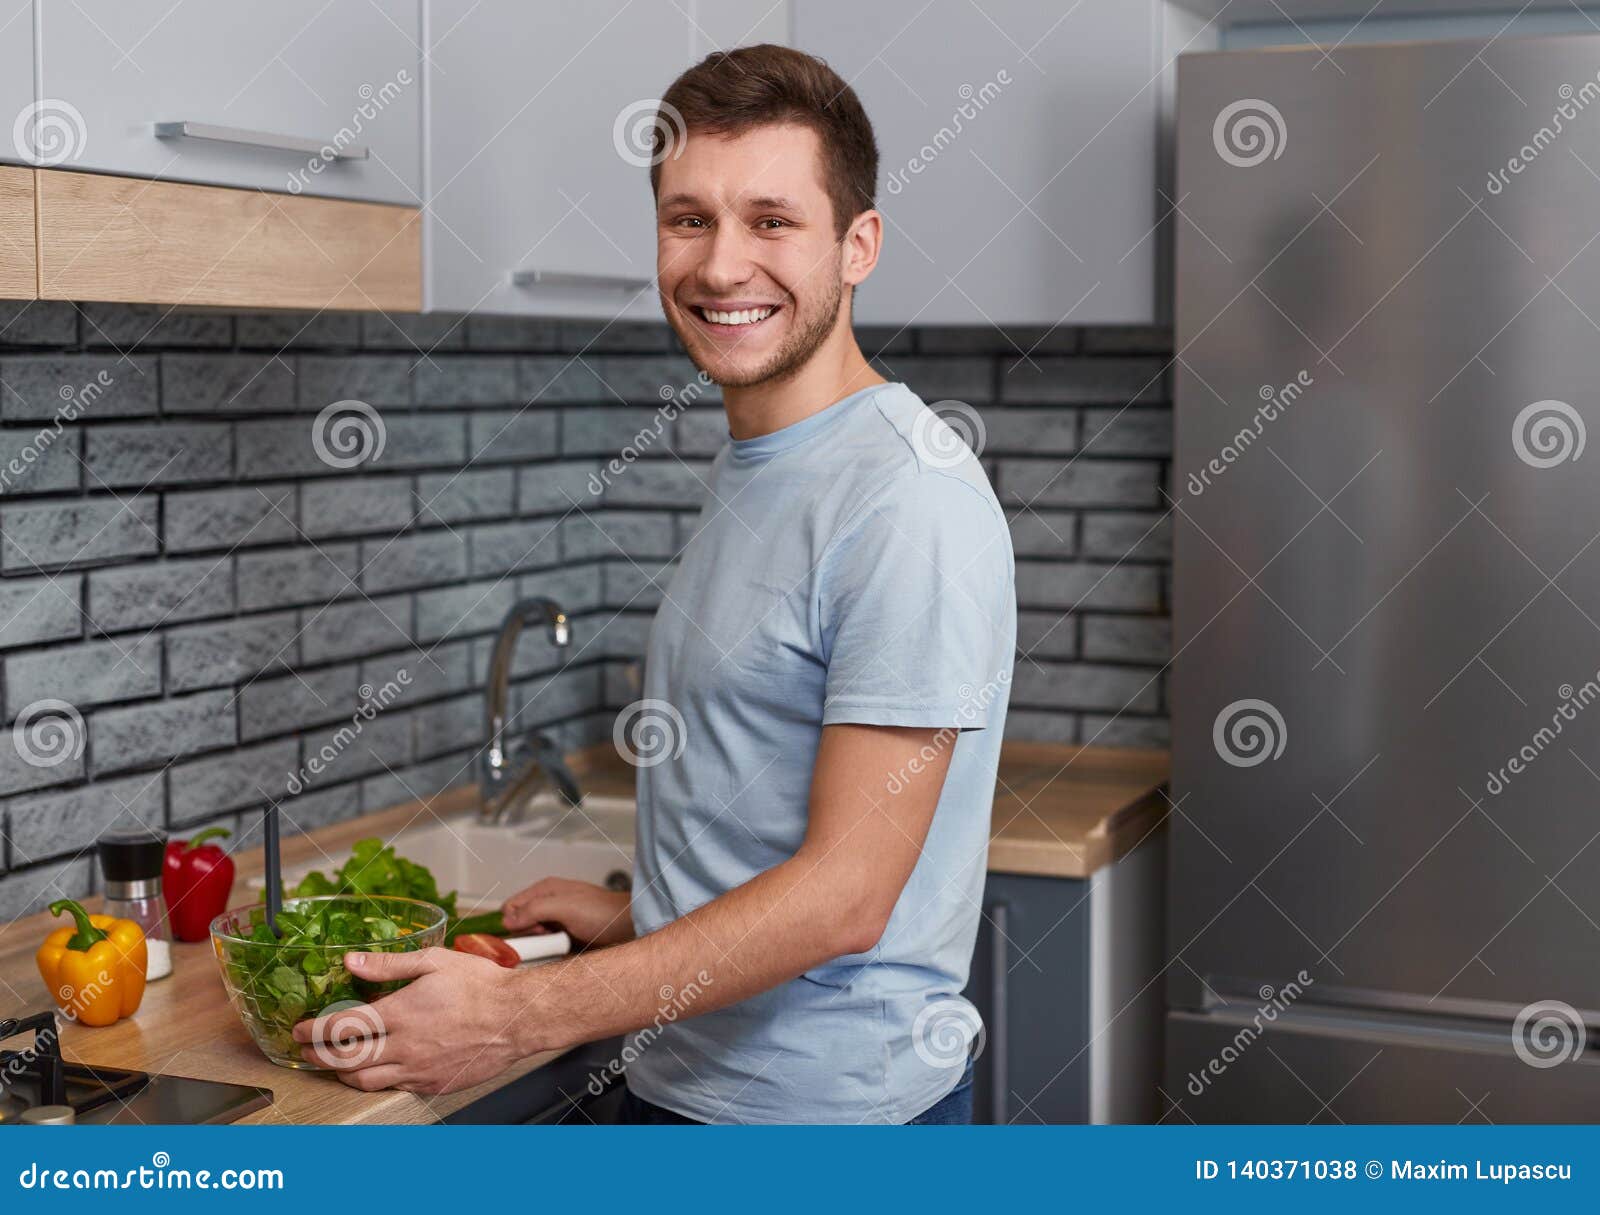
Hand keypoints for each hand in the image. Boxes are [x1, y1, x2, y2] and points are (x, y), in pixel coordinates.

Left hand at [291, 948, 536, 1094]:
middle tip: (303, 1051)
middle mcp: (404, 1046)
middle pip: (344, 1059)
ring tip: (334, 1065)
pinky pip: (393, 1087)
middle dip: (316, 1056)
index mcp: (401, 1013)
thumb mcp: (435, 961)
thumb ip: (389, 965)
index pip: (341, 1027)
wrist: (517, 1018)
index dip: (312, 1030)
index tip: (298, 1029)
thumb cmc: (482, 987)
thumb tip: (352, 962)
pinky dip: (375, 1081)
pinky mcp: (431, 1084)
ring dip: (342, 1073)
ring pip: (364, 1081)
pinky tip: (375, 1070)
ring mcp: (417, 1069)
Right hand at [501, 877, 633, 946]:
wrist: (628, 925)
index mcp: (544, 889)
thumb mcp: (564, 907)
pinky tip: (561, 949)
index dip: (514, 922)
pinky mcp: (565, 934)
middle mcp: (548, 902)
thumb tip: (507, 921)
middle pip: (519, 923)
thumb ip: (533, 910)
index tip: (532, 931)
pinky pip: (546, 944)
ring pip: (532, 936)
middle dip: (527, 934)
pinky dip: (548, 950)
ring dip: (538, 944)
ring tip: (557, 943)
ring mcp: (557, 919)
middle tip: (547, 936)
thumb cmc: (600, 912)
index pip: (511, 906)